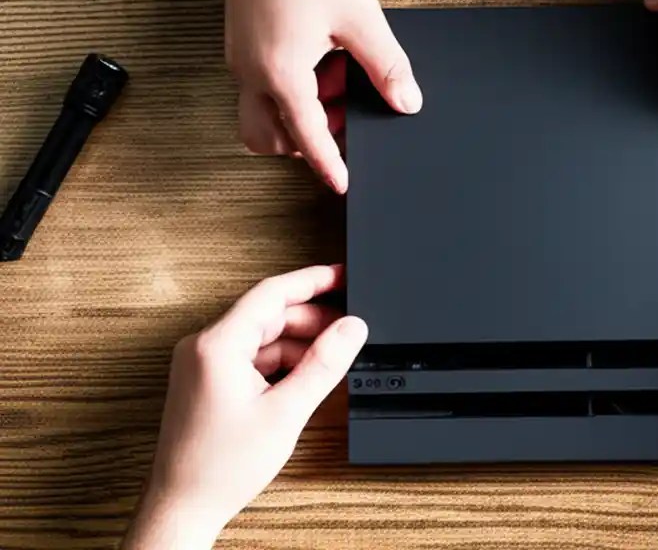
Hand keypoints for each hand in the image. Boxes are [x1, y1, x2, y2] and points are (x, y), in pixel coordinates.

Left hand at [122, 266, 366, 548]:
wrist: (184, 504)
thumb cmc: (219, 467)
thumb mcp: (286, 411)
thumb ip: (323, 364)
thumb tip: (351, 329)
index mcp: (217, 345)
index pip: (272, 293)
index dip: (313, 280)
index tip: (341, 275)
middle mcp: (203, 347)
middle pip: (268, 315)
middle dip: (311, 320)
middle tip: (348, 328)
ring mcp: (202, 363)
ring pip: (261, 337)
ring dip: (297, 344)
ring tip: (331, 360)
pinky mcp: (206, 380)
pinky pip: (250, 356)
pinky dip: (279, 362)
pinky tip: (304, 377)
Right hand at [224, 0, 421, 192]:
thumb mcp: (361, 19)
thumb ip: (386, 66)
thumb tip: (406, 102)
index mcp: (281, 73)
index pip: (308, 138)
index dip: (329, 165)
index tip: (344, 185)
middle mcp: (250, 72)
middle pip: (269, 137)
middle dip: (305, 141)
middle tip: (345, 114)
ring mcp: (239, 58)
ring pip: (263, 113)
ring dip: (299, 110)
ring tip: (337, 72)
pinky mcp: (240, 43)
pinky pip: (261, 84)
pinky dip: (291, 85)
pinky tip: (321, 52)